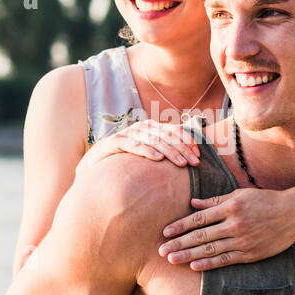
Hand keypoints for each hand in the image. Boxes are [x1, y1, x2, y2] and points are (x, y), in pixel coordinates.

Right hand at [80, 121, 200, 169]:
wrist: (95, 166)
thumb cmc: (125, 163)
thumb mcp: (147, 156)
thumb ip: (164, 152)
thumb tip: (190, 156)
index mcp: (151, 129)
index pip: (173, 131)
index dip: (187, 141)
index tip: (199, 155)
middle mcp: (141, 128)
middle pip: (166, 136)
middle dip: (183, 149)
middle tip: (195, 163)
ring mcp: (127, 134)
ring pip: (153, 140)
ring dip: (170, 151)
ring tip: (182, 164)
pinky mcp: (115, 142)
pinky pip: (133, 145)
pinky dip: (146, 151)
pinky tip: (157, 159)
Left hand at [159, 186, 294, 270]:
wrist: (294, 213)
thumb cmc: (266, 200)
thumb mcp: (241, 194)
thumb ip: (216, 201)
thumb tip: (193, 203)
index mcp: (231, 207)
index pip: (199, 218)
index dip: (180, 226)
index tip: (165, 232)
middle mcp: (235, 224)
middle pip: (201, 236)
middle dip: (179, 243)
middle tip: (161, 251)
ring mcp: (243, 241)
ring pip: (210, 250)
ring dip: (188, 255)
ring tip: (172, 260)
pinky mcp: (250, 253)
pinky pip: (226, 260)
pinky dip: (209, 264)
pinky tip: (194, 266)